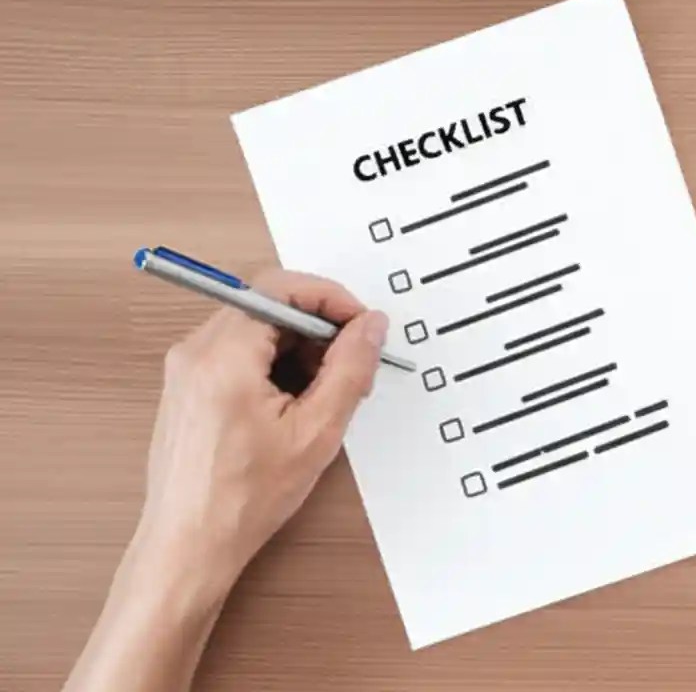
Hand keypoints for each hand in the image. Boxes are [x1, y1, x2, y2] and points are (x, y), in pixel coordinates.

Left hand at [131, 270, 387, 593]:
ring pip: (257, 329)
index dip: (331, 298)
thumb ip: (349, 369)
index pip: (281, 287)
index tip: (361, 324)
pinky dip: (275, 365)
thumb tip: (370, 327)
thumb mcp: (316, 431)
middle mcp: (196, 352)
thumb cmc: (241, 500)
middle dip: (319, 329)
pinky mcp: (188, 386)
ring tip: (325, 395)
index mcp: (223, 356)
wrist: (189, 544)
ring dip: (299, 350)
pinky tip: (296, 405)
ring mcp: (186, 369)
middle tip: (352, 366)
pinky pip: (239, 352)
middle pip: (270, 306)